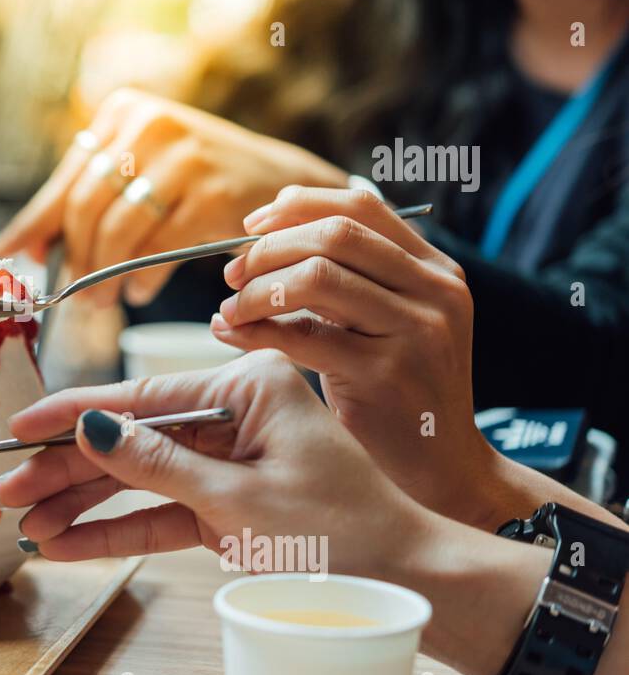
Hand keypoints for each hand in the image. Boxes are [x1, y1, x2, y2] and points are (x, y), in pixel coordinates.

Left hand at [0, 89, 348, 305]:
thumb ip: (84, 203)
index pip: (67, 178)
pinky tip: (139, 291)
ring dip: (104, 275)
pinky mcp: (212, 192)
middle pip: (86, 206)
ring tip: (104, 299)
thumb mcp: (139, 177)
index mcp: (123, 112)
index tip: (8, 254)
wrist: (283, 186)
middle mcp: (150, 123)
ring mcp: (184, 156)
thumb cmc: (197, 186)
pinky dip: (142, 278)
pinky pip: (158, 248)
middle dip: (76, 259)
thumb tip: (21, 246)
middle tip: (75, 294)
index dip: (35, 223)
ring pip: (118, 230)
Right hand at [0, 350, 428, 574]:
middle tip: (6, 490)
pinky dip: (116, 531)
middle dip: (66, 469)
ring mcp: (226, 460)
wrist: (403, 583)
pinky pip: (159, 514)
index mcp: (248, 387)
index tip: (21, 428)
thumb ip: (156, 464)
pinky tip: (68, 543)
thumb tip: (89, 426)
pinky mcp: (224, 503)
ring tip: (26, 526)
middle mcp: (233, 414)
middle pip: (129, 438)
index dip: (73, 414)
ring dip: (82, 504)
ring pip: (136, 478)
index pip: (142, 397)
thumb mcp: (240, 498)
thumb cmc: (344, 529)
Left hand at [210, 186, 497, 525]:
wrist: (443, 470)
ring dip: (258, 289)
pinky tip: (233, 334)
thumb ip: (347, 280)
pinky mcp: (387, 375)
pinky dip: (256, 330)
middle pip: (334, 234)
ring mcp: (416, 332)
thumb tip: (262, 238)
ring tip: (232, 308)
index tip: (252, 225)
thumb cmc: (398, 394)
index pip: (359, 205)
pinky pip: (304, 336)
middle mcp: (435, 292)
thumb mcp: (389, 324)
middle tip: (231, 274)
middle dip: (269, 248)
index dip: (296, 205)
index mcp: (436, 269)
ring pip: (317, 277)